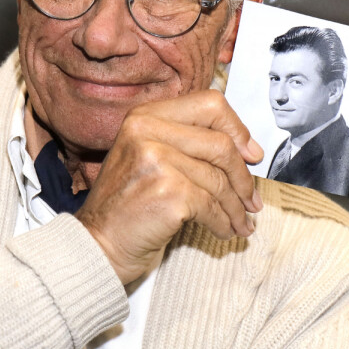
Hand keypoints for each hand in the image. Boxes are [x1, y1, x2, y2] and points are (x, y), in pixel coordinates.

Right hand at [76, 91, 262, 283]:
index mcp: (144, 116)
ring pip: (220, 180)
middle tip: (251, 199)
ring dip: (236, 208)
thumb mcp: (147, 158)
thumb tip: (246, 150)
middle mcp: (147, 131)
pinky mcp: (169, 192)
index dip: (238, 130)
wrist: (98, 243)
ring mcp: (156, 160)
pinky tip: (223, 231)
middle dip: (243, 178)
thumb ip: (185, 143)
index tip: (251, 154)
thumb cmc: (125, 206)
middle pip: (221, 144)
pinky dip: (224, 223)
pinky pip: (213, 206)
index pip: (210, 105)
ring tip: (240, 222)